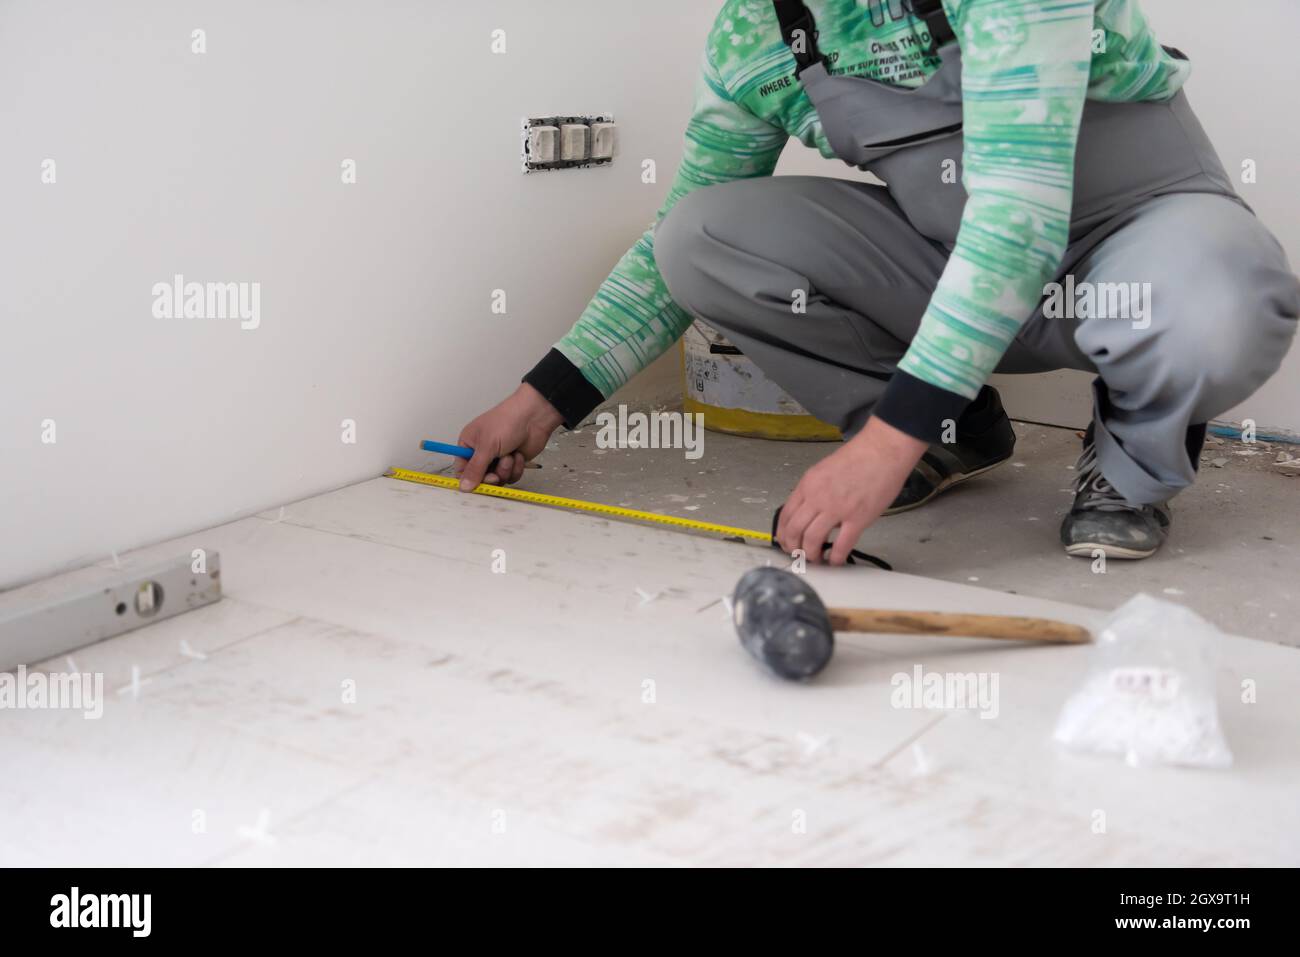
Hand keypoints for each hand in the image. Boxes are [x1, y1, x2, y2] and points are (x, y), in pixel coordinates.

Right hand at [455, 383, 563, 489]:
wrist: (534, 417)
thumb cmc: (507, 421)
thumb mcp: (486, 446)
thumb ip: (474, 469)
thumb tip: (464, 486)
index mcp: (468, 444)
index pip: (461, 469)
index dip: (469, 479)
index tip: (479, 483)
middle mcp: (481, 452)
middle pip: (480, 478)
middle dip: (491, 477)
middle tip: (495, 475)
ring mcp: (497, 458)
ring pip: (498, 479)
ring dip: (505, 470)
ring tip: (509, 456)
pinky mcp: (512, 463)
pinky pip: (511, 477)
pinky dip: (516, 468)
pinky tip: (518, 455)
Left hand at [776, 417, 925, 564]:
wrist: (883, 450)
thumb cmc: (858, 457)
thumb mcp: (824, 470)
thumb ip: (814, 492)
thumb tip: (810, 514)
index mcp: (807, 485)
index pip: (785, 515)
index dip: (783, 534)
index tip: (787, 542)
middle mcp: (817, 498)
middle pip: (795, 531)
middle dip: (794, 548)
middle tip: (799, 554)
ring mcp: (837, 509)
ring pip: (812, 540)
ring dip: (811, 554)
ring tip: (816, 559)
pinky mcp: (858, 518)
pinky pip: (842, 545)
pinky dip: (836, 557)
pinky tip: (835, 560)